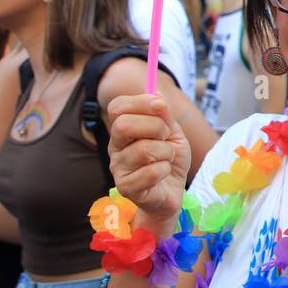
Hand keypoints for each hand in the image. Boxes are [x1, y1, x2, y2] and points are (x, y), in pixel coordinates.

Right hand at [104, 93, 190, 230]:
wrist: (172, 192)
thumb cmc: (169, 160)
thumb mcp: (173, 133)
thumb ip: (164, 115)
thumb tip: (156, 94)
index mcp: (122, 129)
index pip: (117, 107)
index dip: (140, 102)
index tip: (160, 105)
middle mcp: (115, 147)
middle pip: (123, 125)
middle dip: (155, 127)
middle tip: (166, 136)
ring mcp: (118, 168)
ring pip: (143, 150)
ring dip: (166, 152)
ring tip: (167, 159)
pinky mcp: (126, 188)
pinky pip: (150, 172)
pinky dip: (165, 170)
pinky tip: (163, 174)